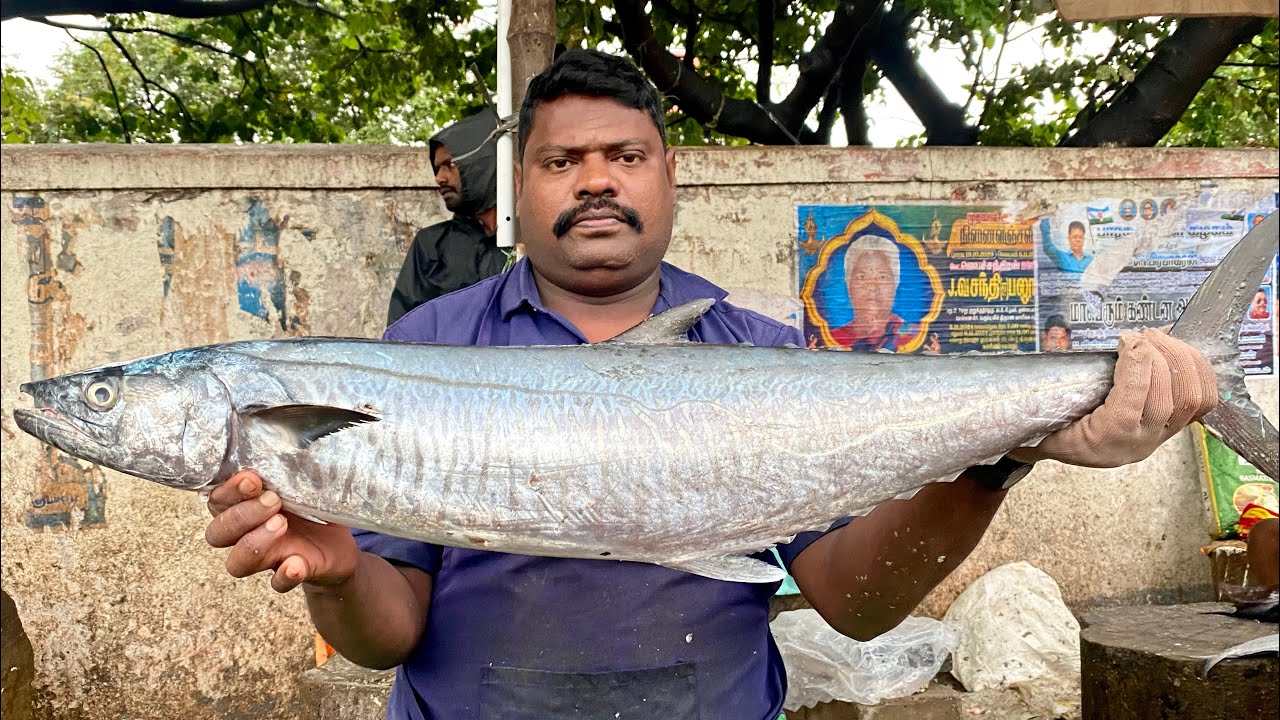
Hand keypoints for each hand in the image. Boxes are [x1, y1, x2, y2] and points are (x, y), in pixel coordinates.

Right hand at [204, 470, 359, 592]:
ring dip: (254, 544)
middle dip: (241, 515)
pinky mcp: (290, 574)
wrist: (339, 543)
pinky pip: (277, 584)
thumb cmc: (311, 506)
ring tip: (281, 524)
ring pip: (236, 563)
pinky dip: (284, 576)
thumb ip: (288, 472)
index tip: (251, 478)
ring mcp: (266, 558)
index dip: (227, 492)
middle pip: (218, 534)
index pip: (216, 502)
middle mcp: (246, 535)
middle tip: (273, 500)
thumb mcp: (300, 484)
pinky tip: (296, 564)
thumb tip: (290, 444)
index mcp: (244, 508)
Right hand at [1009, 329, 1216, 467]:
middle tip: (1145, 335)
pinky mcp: (1174, 426)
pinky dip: (1198, 372)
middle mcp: (1139, 441)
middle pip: (1172, 398)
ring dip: (1181, 360)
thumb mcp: (1043, 408)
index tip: (1125, 338)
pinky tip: (1179, 352)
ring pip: (1193, 398)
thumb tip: (1054, 335)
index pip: (1133, 402)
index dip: (1136, 363)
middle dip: (1163, 357)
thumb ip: (1052, 380)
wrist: (1060, 451)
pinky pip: (1203, 401)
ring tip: (1160, 339)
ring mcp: (1161, 436)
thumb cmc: (1051, 429)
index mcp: (1104, 440)